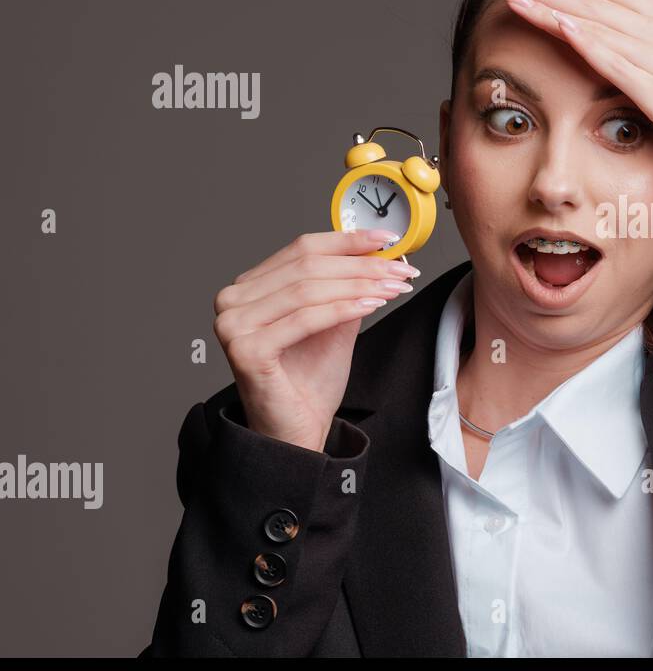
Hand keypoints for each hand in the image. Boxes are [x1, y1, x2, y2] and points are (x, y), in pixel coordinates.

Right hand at [212, 229, 419, 451]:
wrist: (297, 430)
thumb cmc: (310, 380)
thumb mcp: (336, 322)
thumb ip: (348, 287)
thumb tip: (380, 253)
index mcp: (249, 287)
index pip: (302, 249)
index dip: (348, 241)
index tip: (388, 240)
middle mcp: (233, 300)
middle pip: (307, 266)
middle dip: (362, 265)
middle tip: (401, 269)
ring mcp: (233, 324)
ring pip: (307, 290)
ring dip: (359, 285)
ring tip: (394, 287)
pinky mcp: (245, 349)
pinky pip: (305, 319)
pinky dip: (343, 309)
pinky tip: (372, 305)